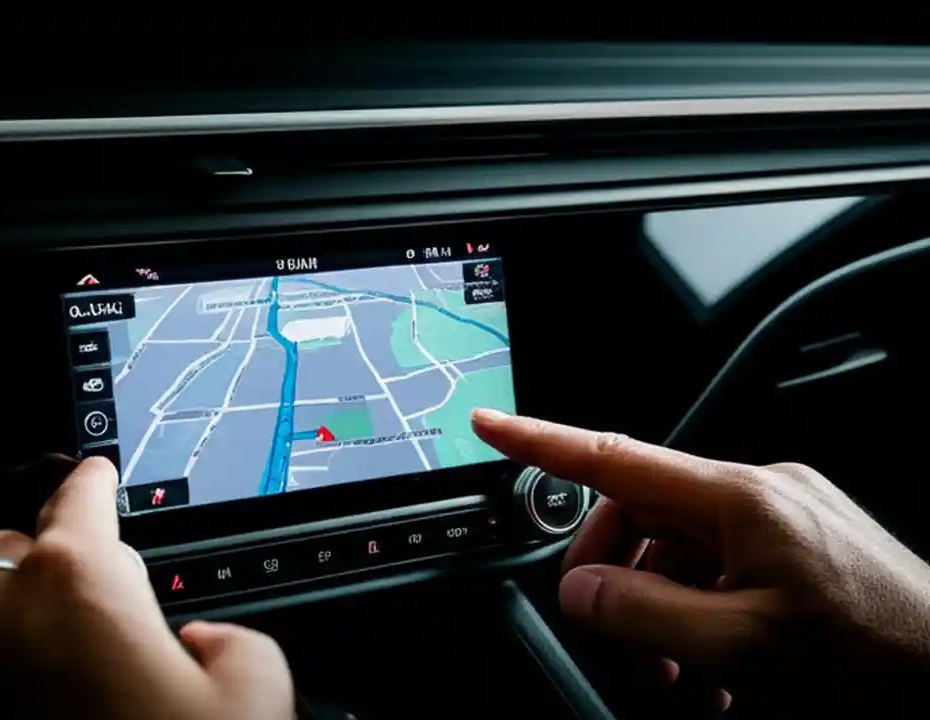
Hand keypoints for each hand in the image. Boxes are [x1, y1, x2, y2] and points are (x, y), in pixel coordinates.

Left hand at [0, 457, 294, 719]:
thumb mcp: (257, 686)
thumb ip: (230, 639)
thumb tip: (202, 644)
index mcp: (77, 578)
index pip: (78, 492)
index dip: (94, 477)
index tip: (95, 474)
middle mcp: (0, 613)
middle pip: (12, 546)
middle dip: (50, 557)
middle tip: (102, 597)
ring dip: (19, 620)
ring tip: (76, 664)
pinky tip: (45, 711)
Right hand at [472, 410, 929, 714]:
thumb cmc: (875, 651)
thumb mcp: (744, 648)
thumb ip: (646, 614)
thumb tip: (581, 590)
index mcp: (739, 498)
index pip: (614, 458)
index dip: (541, 441)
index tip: (490, 424)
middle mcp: (757, 490)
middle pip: (637, 517)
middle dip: (615, 583)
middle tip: (619, 649)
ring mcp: (779, 513)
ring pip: (676, 549)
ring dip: (659, 614)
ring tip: (677, 682)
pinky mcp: (796, 539)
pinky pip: (717, 563)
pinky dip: (698, 613)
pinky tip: (713, 673)